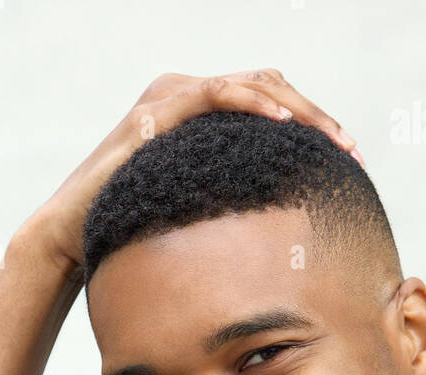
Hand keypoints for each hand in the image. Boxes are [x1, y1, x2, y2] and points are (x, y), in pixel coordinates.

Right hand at [27, 69, 361, 274]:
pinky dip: (251, 104)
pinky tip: (283, 126)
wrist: (72, 240)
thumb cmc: (130, 237)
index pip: (271, 103)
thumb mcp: (196, 217)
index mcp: (200, 116)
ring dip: (298, 109)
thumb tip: (283, 241)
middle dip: (318, 117)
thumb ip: (230, 208)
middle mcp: (186, 95)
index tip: (351, 163)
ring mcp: (169, 99)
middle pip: (270, 86)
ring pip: (251, 83)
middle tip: (353, 152)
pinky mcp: (153, 115)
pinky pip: (213, 94)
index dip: (315, 126)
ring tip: (332, 140)